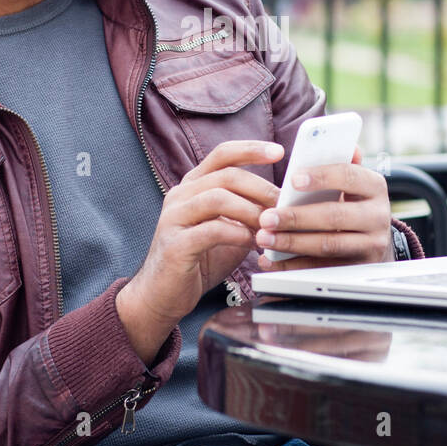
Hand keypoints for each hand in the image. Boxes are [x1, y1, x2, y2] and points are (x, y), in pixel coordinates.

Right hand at [119, 140, 283, 356]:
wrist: (163, 295)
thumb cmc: (200, 261)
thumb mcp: (229, 230)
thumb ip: (248, 213)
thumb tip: (282, 204)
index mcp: (193, 186)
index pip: (222, 154)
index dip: (251, 149)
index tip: (278, 152)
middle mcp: (180, 196)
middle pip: (226, 175)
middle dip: (261, 188)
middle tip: (283, 205)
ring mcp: (174, 218)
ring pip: (217, 198)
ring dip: (250, 211)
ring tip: (269, 227)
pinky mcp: (175, 245)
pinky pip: (211, 230)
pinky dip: (237, 234)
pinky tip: (252, 243)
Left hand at [255, 145, 392, 270]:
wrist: (373, 242)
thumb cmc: (352, 203)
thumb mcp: (352, 182)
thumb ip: (341, 162)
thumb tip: (337, 143)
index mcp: (374, 186)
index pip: (349, 176)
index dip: (321, 177)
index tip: (293, 179)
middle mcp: (377, 216)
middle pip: (334, 216)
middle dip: (296, 217)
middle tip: (266, 217)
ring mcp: (371, 246)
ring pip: (328, 245)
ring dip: (291, 243)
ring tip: (263, 238)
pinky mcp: (357, 269)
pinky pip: (322, 268)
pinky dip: (293, 265)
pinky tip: (271, 259)